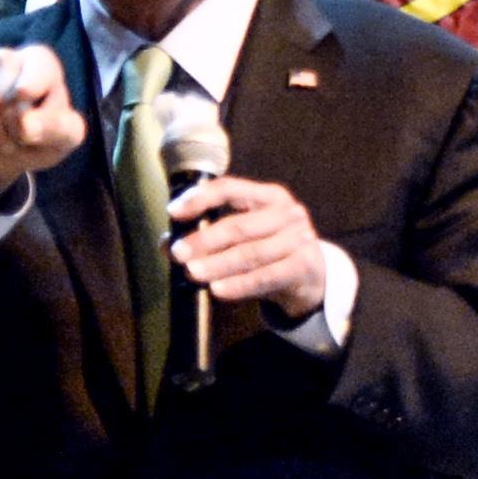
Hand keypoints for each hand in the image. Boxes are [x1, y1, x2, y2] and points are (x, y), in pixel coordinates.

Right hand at [0, 45, 86, 194]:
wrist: (4, 153)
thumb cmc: (42, 135)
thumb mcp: (65, 137)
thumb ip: (56, 128)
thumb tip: (25, 125)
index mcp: (39, 61)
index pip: (30, 87)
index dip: (32, 119)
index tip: (36, 129)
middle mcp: (5, 58)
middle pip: (6, 100)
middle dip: (13, 133)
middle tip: (19, 140)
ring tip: (2, 140)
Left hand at [170, 175, 332, 321]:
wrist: (311, 277)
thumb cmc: (268, 251)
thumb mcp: (241, 238)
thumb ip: (207, 236)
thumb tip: (166, 244)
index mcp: (268, 196)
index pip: (231, 188)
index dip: (200, 199)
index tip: (173, 212)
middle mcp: (287, 212)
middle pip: (239, 225)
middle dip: (204, 240)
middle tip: (178, 253)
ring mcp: (300, 239)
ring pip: (251, 253)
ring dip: (218, 264)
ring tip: (193, 273)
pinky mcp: (304, 266)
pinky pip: (267, 276)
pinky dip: (240, 285)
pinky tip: (218, 290)